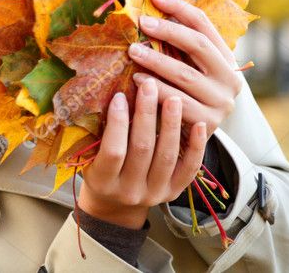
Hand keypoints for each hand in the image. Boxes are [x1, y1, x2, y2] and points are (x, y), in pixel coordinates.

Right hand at [77, 79, 207, 228]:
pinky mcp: (173, 192)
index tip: (120, 95)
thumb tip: (110, 96)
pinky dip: (196, 146)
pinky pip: (189, 169)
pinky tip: (199, 125)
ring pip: (167, 156)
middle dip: (146, 114)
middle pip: (142, 149)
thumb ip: (98, 135)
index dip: (117, 122)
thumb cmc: (97, 171)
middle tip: (149, 86)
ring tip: (173, 98)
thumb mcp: (88, 157)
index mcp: (103, 181)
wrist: (114, 204)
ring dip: (171, 124)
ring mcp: (154, 193)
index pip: (113, 151)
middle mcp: (130, 191)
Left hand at [128, 0, 242, 135]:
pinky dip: (156, 89)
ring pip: (186, 75)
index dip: (178, 7)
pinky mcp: (208, 122)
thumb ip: (176, 43)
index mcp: (226, 57)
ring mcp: (221, 101)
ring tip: (133, 51)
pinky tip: (138, 80)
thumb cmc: (185, 91)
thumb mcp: (187, 65)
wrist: (196, 135)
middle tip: (141, 23)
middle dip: (168, 32)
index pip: (203, 24)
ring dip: (156, 61)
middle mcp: (230, 78)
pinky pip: (178, 103)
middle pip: (198, 45)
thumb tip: (148, 7)